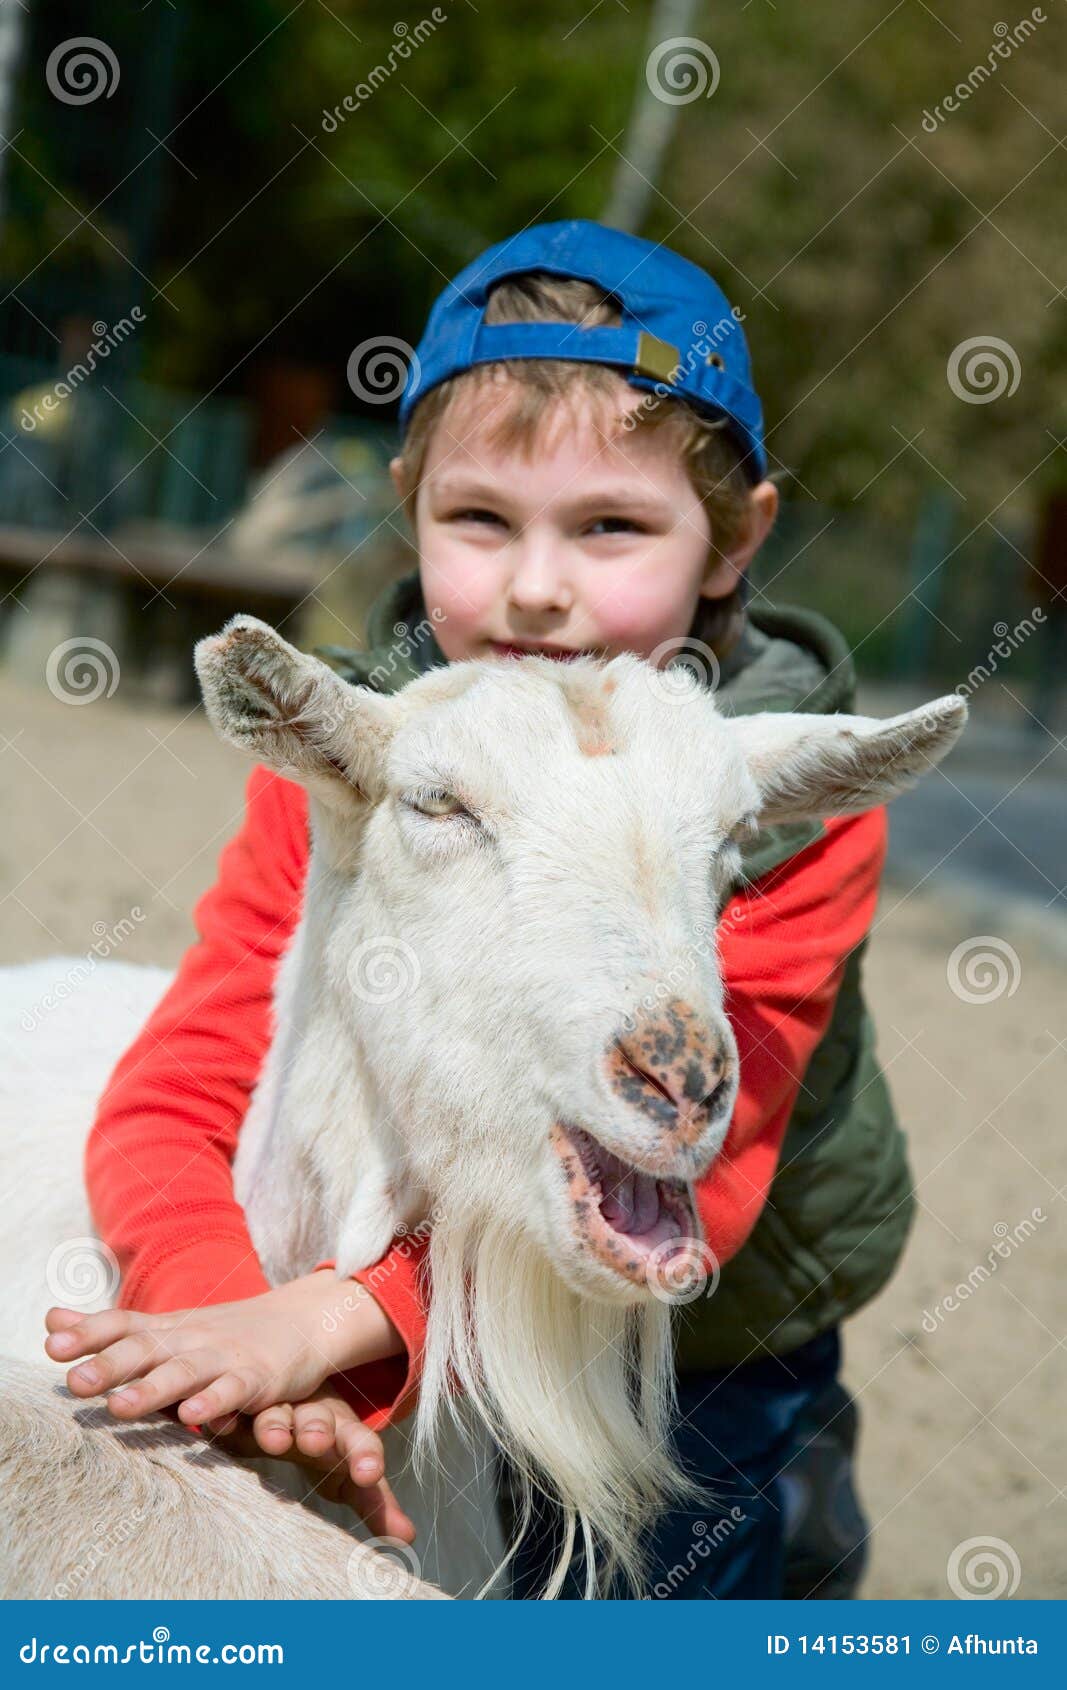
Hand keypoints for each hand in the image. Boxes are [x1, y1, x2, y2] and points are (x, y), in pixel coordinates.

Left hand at [43, 1269, 402, 1427]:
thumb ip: (113, 1331)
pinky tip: (193, 1418)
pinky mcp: (258, 1378)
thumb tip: (51, 1320)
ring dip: (152, 1389)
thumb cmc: (226, 1335)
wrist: (304, 1321)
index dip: (89, 1333)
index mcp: (168, 1328)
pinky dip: (214, 1403)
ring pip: (185, 1372)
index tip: (52, 1344)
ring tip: (119, 1407)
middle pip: (147, 1348)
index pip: (124, 1323)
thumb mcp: (168, 1329)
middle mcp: (192, 1338)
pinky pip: (233, 1391)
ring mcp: (225, 1356)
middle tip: (74, 1382)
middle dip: (110, 1365)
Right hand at [201, 1385, 415, 1542]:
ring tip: (273, 1439)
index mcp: (343, 1431)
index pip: (361, 1441)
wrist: (289, 1394)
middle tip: (318, 1443)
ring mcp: (273, 1411)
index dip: (365, 1456)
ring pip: (276, 1415)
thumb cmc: (325, 1442)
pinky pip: (232, 1413)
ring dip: (275, 1426)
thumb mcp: (350, 1470)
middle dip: (319, 1431)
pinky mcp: (239, 1413)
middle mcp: (310, 1415)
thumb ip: (376, 1503)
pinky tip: (219, 1424)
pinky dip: (226, 1418)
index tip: (369, 1473)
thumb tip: (409, 1538)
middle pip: (318, 1421)